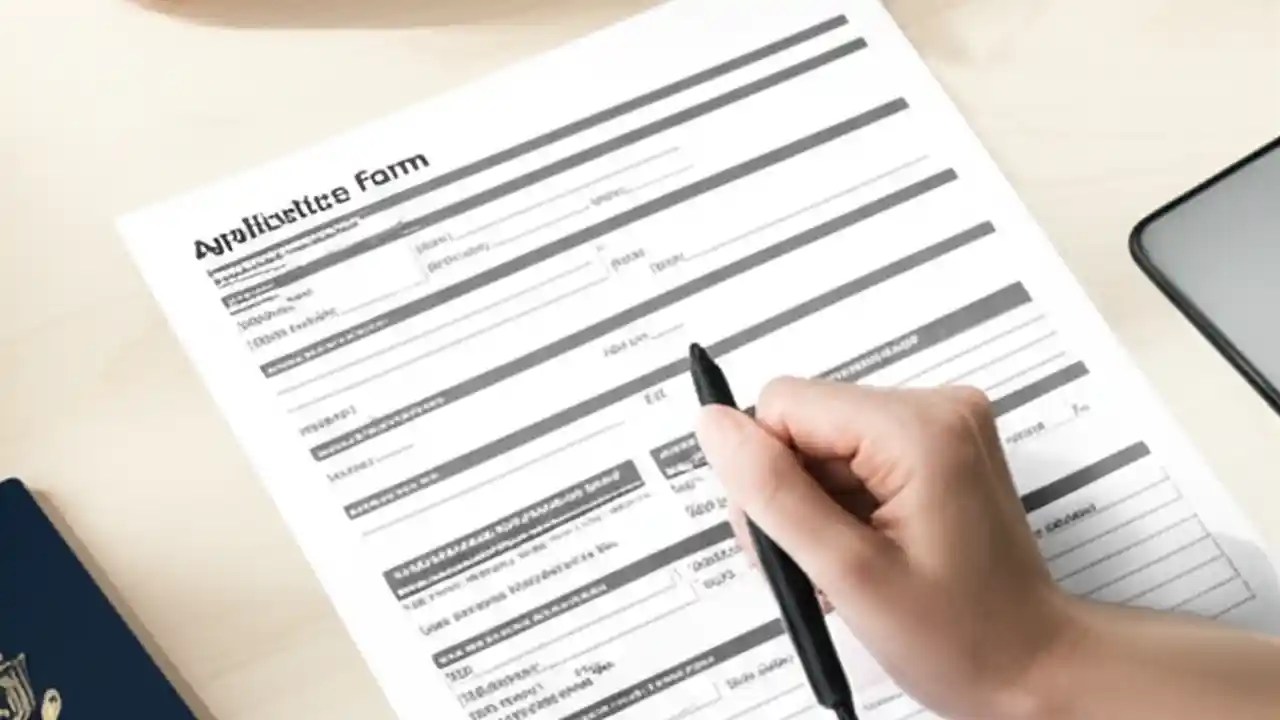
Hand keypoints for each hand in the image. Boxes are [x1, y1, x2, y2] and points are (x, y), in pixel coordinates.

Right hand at [696, 378, 1074, 719]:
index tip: (793, 540)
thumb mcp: (850, 572)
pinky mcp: (937, 447)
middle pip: (803, 422)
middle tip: (818, 566)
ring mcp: (940, 426)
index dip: (768, 475)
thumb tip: (714, 426)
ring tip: (846, 566)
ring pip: (822, 444)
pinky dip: (841, 506)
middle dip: (791, 495)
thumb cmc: (965, 637)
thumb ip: (774, 492)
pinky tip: (863, 550)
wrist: (1033, 669)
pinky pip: (853, 456)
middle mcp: (936, 408)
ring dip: (815, 507)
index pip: (784, 405)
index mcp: (918, 427)